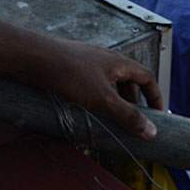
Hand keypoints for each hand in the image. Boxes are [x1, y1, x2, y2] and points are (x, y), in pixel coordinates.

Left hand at [21, 38, 163, 139]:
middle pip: (128, 81)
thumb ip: (127, 115)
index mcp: (118, 62)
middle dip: (133, 103)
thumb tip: (152, 131)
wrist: (32, 58)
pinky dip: (95, 100)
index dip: (155, 96)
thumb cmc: (69, 73)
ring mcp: (87, 63)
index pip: (147, 77)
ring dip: (113, 102)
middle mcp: (105, 60)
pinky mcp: (71, 69)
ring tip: (109, 121)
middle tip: (131, 124)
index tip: (157, 116)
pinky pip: (91, 86)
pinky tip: (86, 112)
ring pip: (108, 84)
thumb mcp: (103, 99)